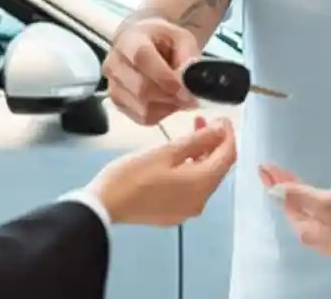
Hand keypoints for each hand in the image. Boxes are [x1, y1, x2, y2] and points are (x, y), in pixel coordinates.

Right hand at [87, 116, 235, 224]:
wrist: (103, 206)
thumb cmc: (132, 175)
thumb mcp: (166, 152)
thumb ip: (198, 140)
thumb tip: (222, 129)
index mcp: (201, 185)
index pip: (227, 156)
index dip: (228, 135)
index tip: (222, 118)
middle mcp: (201, 201)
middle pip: (218, 168)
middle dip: (214, 143)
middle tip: (202, 121)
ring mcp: (187, 210)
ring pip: (205, 178)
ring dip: (202, 155)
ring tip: (190, 134)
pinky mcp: (174, 213)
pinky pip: (193, 188)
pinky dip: (192, 170)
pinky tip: (179, 157)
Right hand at [104, 14, 200, 124]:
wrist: (144, 44)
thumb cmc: (162, 40)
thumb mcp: (181, 37)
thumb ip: (187, 55)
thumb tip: (188, 79)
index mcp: (129, 39)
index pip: (141, 58)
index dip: (164, 76)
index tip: (185, 89)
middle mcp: (114, 63)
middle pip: (141, 88)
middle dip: (171, 96)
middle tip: (191, 96)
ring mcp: (113, 86)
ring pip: (143, 107)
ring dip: (168, 107)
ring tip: (181, 97)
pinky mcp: (118, 104)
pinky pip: (143, 117)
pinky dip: (162, 114)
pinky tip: (169, 102)